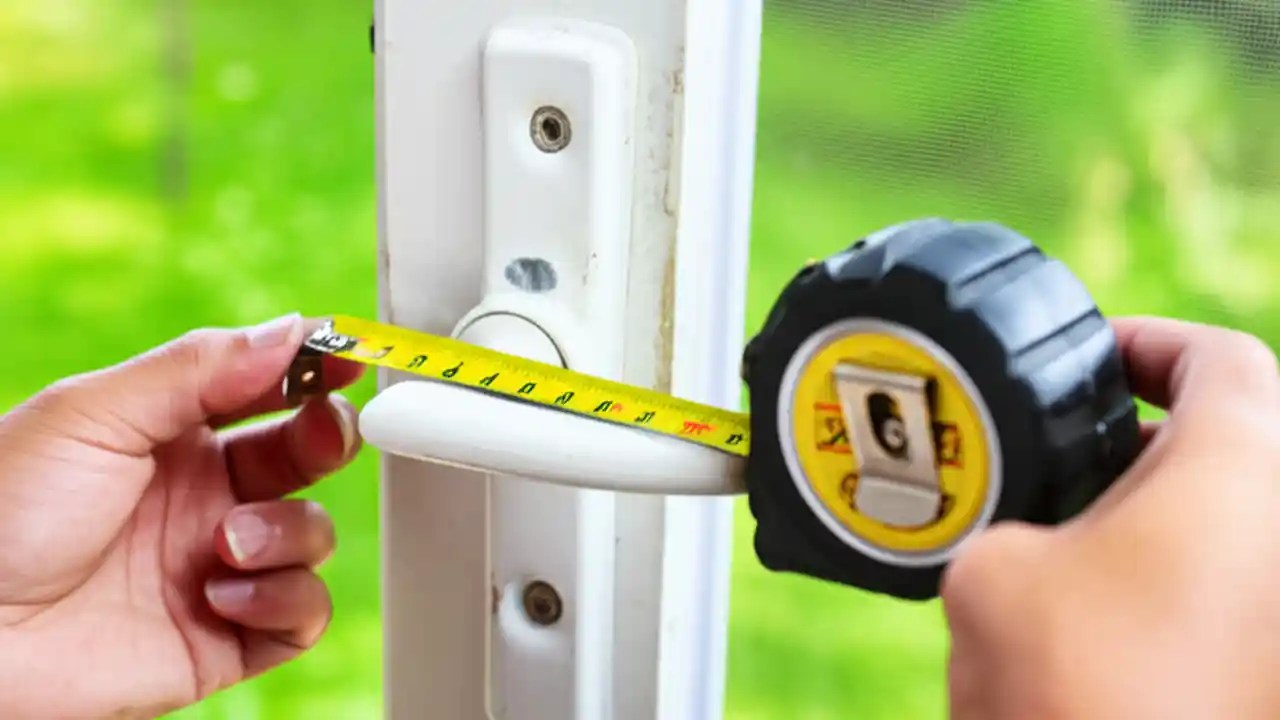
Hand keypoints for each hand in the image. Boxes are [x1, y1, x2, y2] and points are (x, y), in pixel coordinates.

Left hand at [0, 314, 364, 718]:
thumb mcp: (92, 415)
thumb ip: (198, 369)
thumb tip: (291, 329)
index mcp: (172, 435)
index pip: (266, 388)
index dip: (313, 366)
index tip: (348, 350)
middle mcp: (204, 496)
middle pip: (307, 452)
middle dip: (327, 435)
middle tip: (319, 432)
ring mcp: (219, 566)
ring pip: (313, 532)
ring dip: (288, 532)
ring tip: (226, 544)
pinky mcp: (227, 637)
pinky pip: (302, 613)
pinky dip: (283, 599)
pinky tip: (226, 595)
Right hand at [942, 317, 1278, 718]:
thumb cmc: (1084, 697)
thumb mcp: (994, 575)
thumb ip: (1007, 526)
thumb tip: (1026, 552)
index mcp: (1244, 469)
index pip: (1217, 358)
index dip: (1146, 343)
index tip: (1091, 356)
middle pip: (1234, 445)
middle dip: (1143, 445)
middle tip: (1064, 458)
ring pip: (1233, 529)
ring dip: (1157, 524)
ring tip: (1065, 549)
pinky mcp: (1265, 669)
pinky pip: (1231, 597)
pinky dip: (1173, 592)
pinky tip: (1094, 623)